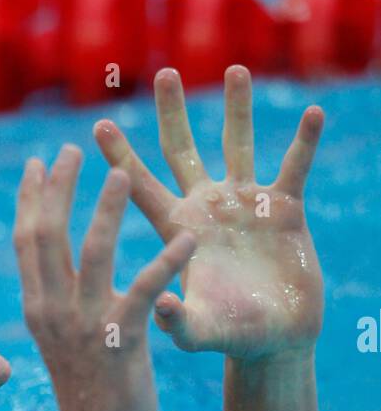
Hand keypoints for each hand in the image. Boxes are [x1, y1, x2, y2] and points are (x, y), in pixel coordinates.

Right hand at [13, 146, 195, 410]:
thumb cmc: (87, 394)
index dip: (32, 198)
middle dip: (60, 188)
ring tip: (120, 173)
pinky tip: (186, 238)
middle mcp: (53, 311)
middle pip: (48, 235)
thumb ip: (57, 305)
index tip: (40, 162)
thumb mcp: (61, 342)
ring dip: (105, 208)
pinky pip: (145, 290)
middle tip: (76, 151)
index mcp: (38, 308)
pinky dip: (166, 262)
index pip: (27, 241)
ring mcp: (85, 325)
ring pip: (90, 252)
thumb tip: (55, 274)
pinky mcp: (121, 340)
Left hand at [93, 66, 323, 359]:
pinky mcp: (285, 209)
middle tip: (164, 72)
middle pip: (183, 151)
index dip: (120, 158)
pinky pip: (295, 166)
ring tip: (234, 69)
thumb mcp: (201, 330)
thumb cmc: (231, 337)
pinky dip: (303, 141)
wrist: (276, 340)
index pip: (140, 187)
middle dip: (173, 113)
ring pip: (237, 144)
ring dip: (237, 108)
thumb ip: (179, 321)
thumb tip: (159, 306)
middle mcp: (207, 208)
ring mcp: (246, 204)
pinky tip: (313, 114)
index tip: (97, 124)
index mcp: (178, 229)